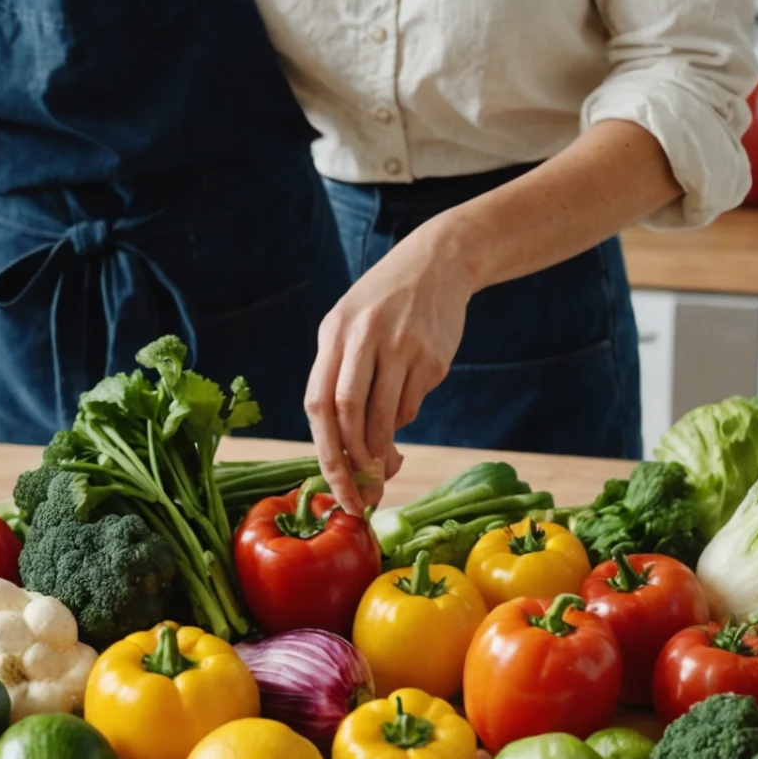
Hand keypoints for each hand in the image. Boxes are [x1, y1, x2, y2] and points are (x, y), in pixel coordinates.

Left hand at [306, 219, 473, 509]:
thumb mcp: (348, 327)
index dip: (325, 451)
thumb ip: (339, 378)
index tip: (336, 488)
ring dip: (382, 451)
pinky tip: (403, 405)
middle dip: (353, 463)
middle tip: (363, 495)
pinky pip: (412, 404)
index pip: (318, 403)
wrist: (439, 263)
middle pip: (349, 414)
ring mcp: (402, 347)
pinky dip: (403, 418)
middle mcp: (364, 338)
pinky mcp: (433, 357)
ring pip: (386, 416)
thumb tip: (345, 451)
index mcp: (335, 333)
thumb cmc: (383, 306)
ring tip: (384, 466)